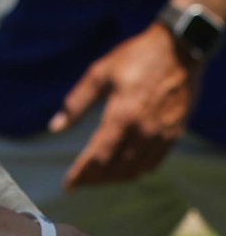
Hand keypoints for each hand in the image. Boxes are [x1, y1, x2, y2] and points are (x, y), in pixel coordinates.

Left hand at [48, 23, 201, 187]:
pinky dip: (137, 171)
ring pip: (135, 170)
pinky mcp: (175, 134)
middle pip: (115, 169)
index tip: (67, 185)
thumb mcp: (100, 73)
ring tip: (98, 178)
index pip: (97, 157)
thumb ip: (77, 103)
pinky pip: (154, 164)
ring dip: (114, 178)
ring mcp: (162, 135)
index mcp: (122, 115)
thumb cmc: (135, 57)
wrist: (179, 51)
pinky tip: (126, 169)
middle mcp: (143, 131)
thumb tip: (55, 127)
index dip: (81, 174)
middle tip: (80, 182)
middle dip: (95, 179)